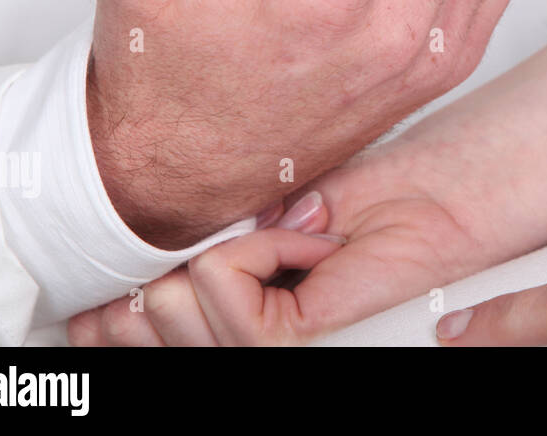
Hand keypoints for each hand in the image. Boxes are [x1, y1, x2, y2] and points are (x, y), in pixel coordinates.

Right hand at [70, 145, 492, 344]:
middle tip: (249, 247)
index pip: (121, 332)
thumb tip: (126, 281)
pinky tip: (316, 246)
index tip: (119, 284)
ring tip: (293, 246)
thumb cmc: (363, 201)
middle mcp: (232, 338)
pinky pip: (218, 277)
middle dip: (174, 267)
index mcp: (217, 312)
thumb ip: (195, 248)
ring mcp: (259, 345)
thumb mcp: (256, 215)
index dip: (110, 306)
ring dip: (229, 253)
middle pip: (134, 319)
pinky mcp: (286, 341)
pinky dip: (264, 245)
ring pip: (170, 301)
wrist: (437, 201)